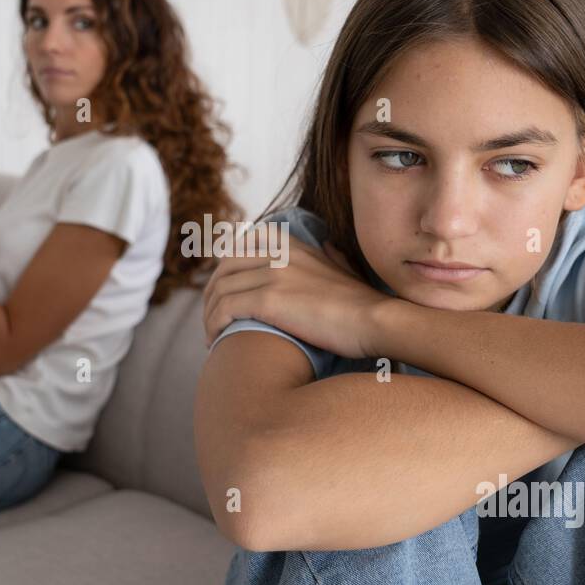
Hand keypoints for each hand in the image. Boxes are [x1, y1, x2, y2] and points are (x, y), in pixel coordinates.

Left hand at [202, 230, 390, 360]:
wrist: (375, 320)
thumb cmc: (363, 304)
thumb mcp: (344, 266)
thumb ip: (330, 255)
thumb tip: (327, 246)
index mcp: (292, 244)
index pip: (241, 245)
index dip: (224, 269)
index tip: (222, 292)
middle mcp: (278, 253)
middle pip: (224, 268)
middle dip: (211, 293)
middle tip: (211, 318)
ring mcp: (272, 274)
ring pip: (220, 290)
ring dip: (209, 314)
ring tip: (211, 335)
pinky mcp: (269, 299)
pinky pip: (225, 309)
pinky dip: (214, 325)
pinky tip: (216, 340)